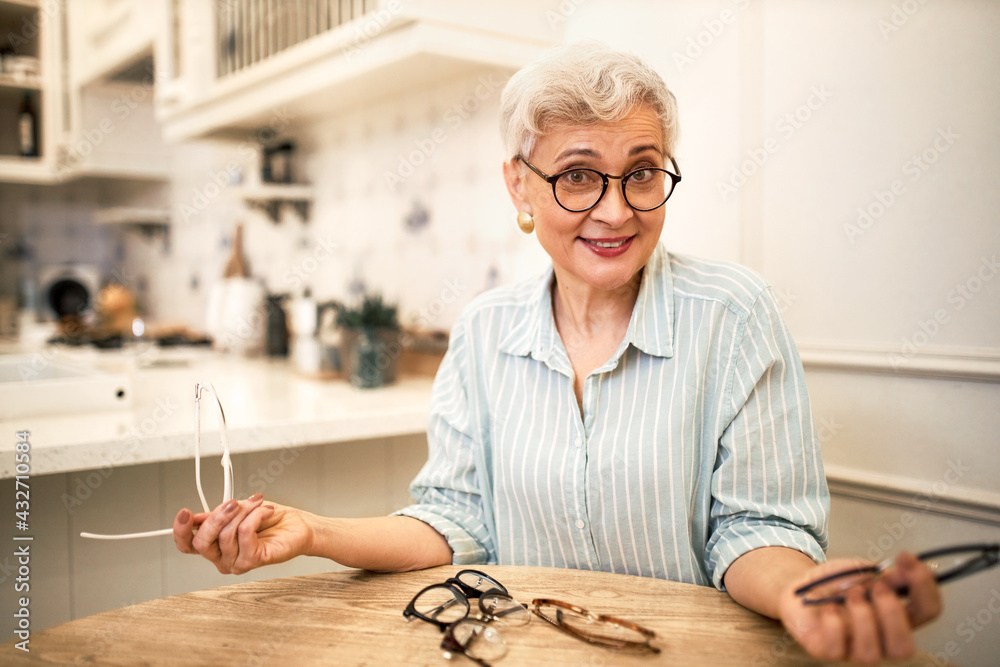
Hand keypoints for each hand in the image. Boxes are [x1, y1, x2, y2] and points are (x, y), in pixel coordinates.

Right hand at [173, 494, 313, 574]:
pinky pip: (244, 533)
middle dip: (216, 517)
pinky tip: (265, 511)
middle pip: (201, 542)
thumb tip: (196, 517)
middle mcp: (222, 558)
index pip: (187, 545)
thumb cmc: (270, 519)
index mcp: (214, 546)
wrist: (299, 525)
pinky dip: (255, 515)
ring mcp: (236, 562)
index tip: (185, 512)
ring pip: (225, 534)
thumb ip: (216, 515)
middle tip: (234, 503)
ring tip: (258, 504)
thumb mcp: (238, 510)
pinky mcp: (253, 560)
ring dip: (243, 511)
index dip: (180, 531)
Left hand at [778, 552, 942, 662]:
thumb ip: (887, 573)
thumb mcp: (864, 570)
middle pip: (904, 647)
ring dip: (862, 616)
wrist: (799, 583)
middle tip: (876, 586)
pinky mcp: (826, 650)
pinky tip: (829, 607)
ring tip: (850, 593)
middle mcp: (880, 639)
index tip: (907, 558)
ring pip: (871, 654)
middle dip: (892, 613)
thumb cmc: (835, 582)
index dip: (924, 586)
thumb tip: (908, 566)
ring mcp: (853, 649)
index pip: (928, 611)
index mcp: (897, 617)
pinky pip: (836, 648)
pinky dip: (833, 622)